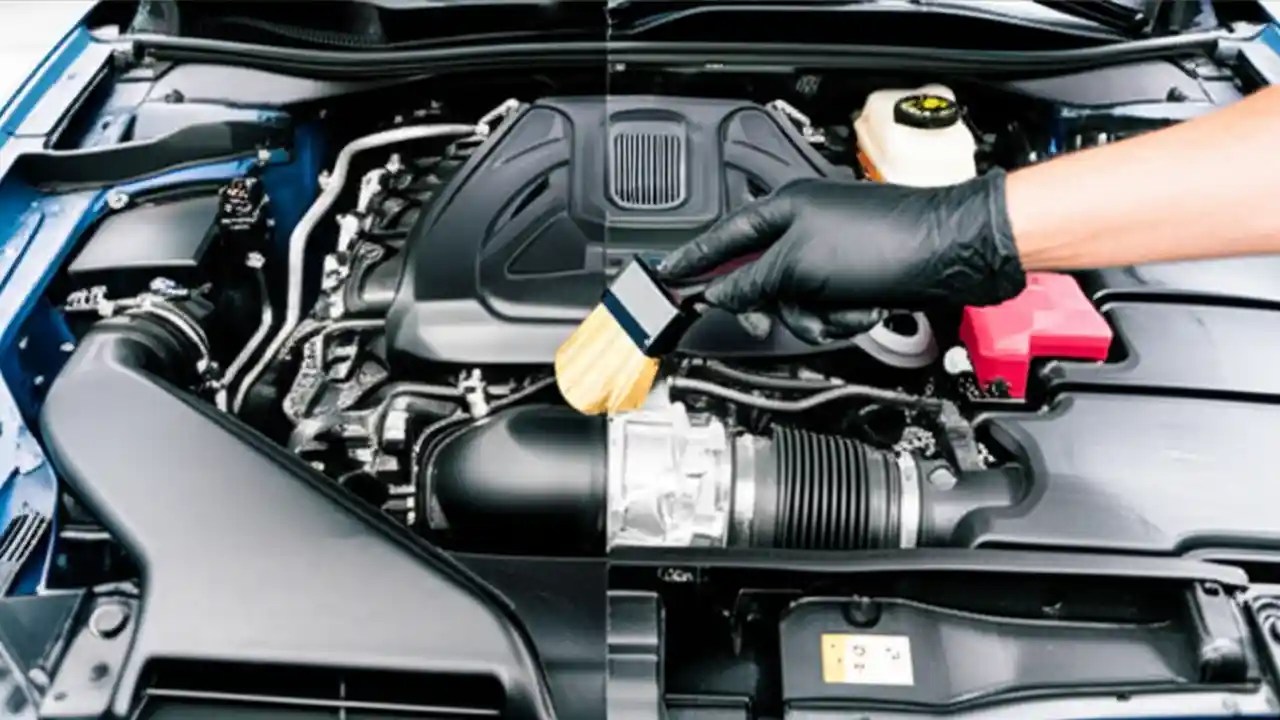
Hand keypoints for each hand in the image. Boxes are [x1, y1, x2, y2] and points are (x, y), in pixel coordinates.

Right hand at [656, 170, 1025, 343]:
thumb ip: (749, 282)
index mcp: (782, 211)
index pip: (721, 238)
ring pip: (794, 303)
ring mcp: (830, 253)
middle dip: (774, 305)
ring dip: (816, 317)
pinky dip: (843, 318)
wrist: (951, 256)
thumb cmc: (884, 244)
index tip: (667, 276)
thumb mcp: (798, 268)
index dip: (692, 261)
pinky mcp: (855, 276)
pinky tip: (862, 309)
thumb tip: (719, 293)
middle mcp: (803, 228)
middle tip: (768, 317)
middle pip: (758, 280)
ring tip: (843, 309)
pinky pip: (827, 310)